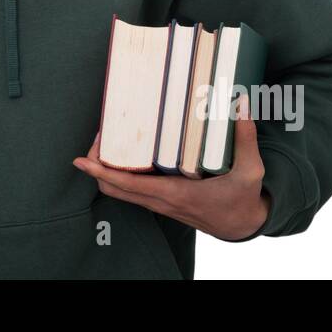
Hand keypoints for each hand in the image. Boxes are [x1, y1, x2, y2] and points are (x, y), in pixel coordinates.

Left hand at [72, 94, 270, 241]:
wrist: (244, 225)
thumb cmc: (244, 199)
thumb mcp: (250, 171)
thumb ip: (245, 138)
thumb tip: (242, 105)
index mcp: (176, 193)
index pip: (127, 184)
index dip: (101, 171)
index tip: (81, 159)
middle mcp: (162, 200)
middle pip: (113, 188)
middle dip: (97, 167)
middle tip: (97, 138)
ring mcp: (160, 203)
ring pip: (120, 191)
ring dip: (107, 171)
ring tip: (107, 141)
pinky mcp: (163, 202)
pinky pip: (132, 191)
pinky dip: (121, 176)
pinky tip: (124, 156)